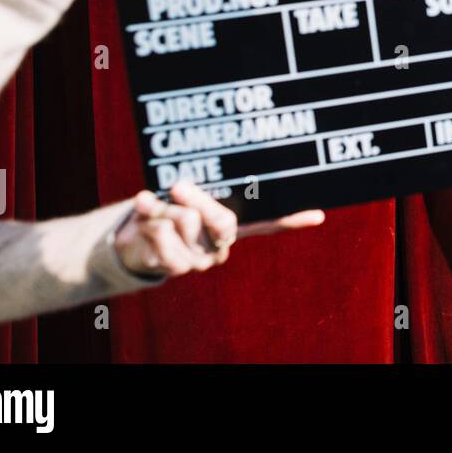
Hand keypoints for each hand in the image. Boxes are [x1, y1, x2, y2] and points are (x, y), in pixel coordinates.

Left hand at [113, 181, 324, 277]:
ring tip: (148, 201)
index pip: (270, 222)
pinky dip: (148, 216)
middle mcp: (222, 245)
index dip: (294, 219)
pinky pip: (164, 236)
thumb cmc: (162, 210)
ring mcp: (203, 259)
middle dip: (198, 199)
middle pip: (222, 219)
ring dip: (161, 207)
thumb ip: (175, 199)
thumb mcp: (172, 199)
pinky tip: (143, 209)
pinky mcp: (177, 267)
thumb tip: (151, 199)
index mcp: (231, 225)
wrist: (132, 240)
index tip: (319, 215)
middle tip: (178, 185)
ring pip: (187, 222)